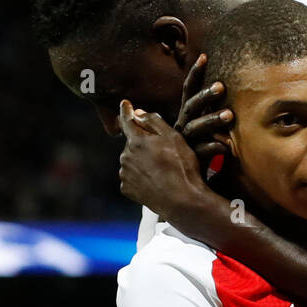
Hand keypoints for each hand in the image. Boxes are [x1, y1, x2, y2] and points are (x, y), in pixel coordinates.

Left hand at [117, 101, 207, 221]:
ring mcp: (125, 174)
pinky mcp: (127, 190)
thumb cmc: (181, 168)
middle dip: (142, 143)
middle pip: (131, 143)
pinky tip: (154, 181)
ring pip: (131, 161)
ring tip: (161, 170)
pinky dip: (140, 177)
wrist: (182, 202)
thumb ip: (154, 121)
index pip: (127, 120)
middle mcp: (125, 156)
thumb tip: (138, 114)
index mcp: (136, 141)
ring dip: (141, 161)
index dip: (126, 110)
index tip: (125, 104)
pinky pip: (131, 178)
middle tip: (162, 152)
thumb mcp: (174, 137)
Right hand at [174, 53, 234, 163]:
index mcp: (187, 113)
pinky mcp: (191, 158)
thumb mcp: (206, 124)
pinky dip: (213, 148)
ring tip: (230, 115)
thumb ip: (212, 109)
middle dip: (205, 96)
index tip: (204, 56)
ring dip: (211, 119)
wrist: (188, 174)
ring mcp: (186, 141)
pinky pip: (201, 152)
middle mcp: (183, 124)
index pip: (189, 89)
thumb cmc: (203, 143)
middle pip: (191, 106)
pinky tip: (226, 146)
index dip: (195, 74)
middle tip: (221, 86)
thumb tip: (232, 88)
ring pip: (196, 128)